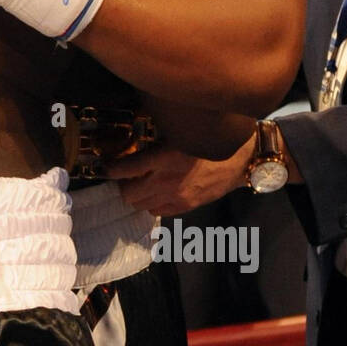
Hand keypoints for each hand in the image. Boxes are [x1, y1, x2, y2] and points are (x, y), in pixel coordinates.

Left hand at [104, 140, 251, 215]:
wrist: (240, 158)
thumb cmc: (208, 139)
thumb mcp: (178, 133)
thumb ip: (156, 140)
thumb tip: (135, 143)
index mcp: (161, 158)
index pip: (123, 169)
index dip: (110, 169)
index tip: (106, 166)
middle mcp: (165, 180)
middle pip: (128, 194)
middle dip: (123, 185)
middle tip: (126, 176)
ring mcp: (176, 196)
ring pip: (141, 206)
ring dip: (138, 195)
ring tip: (143, 184)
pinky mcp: (186, 206)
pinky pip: (158, 212)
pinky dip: (153, 204)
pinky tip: (159, 192)